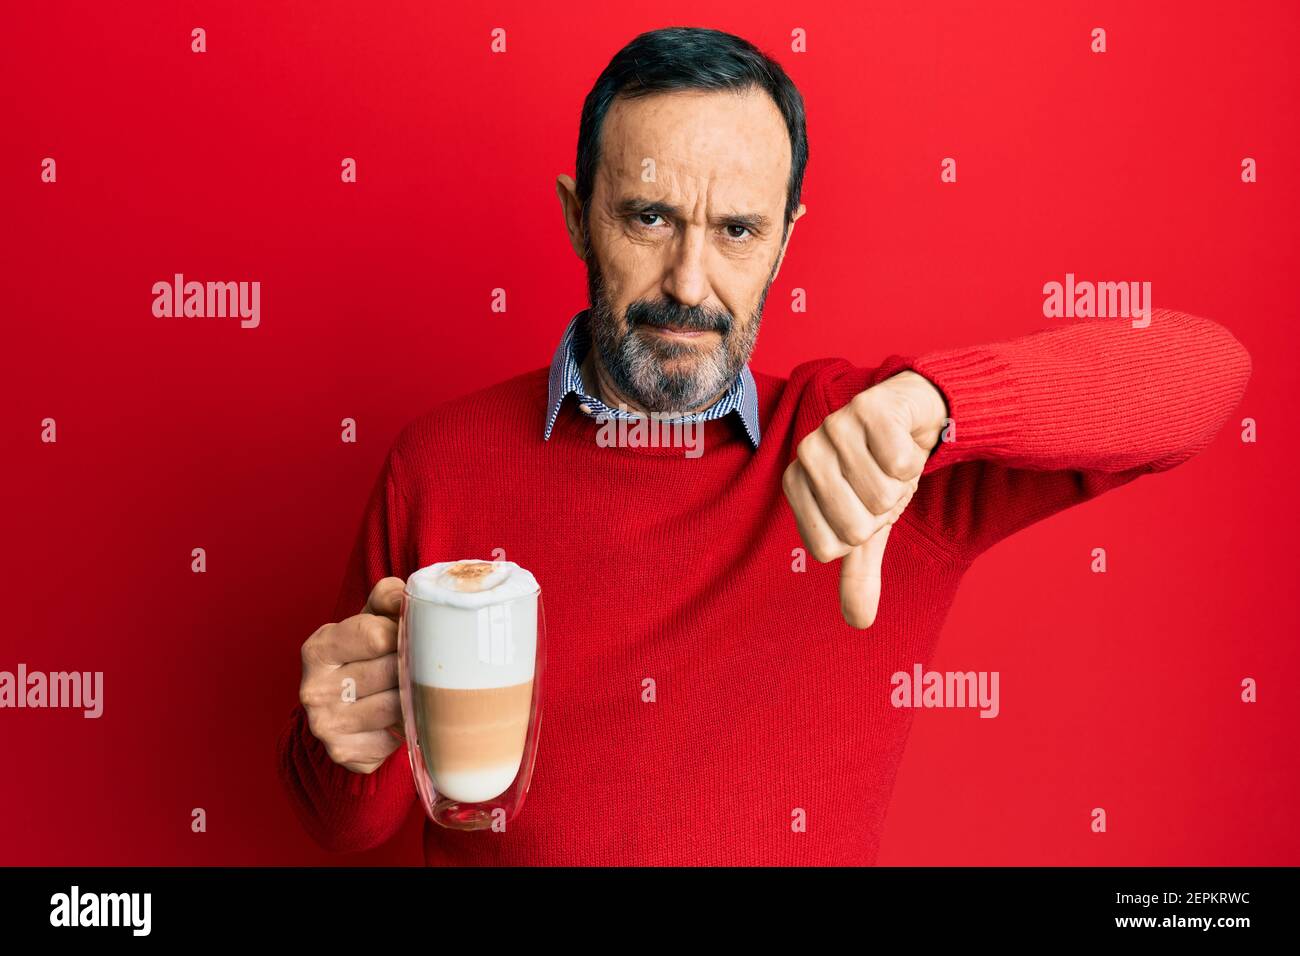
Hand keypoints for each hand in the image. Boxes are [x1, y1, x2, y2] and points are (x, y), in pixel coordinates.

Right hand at [299, 577, 406, 772]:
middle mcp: (314, 690)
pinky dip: (406, 728)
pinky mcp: (345, 754)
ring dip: (413, 696)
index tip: (405, 636)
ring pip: (397, 706)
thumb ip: (387, 597)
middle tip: (416, 663)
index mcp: (318, 649)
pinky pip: (395, 738)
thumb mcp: (371, 617)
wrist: (345, 703)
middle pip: (391, 672)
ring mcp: (326, 726)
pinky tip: (399, 716)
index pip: (377, 637)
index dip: (402, 634)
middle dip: (411, 665)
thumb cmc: (366, 651)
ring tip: (411, 688)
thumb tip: (404, 596)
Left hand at [782, 370, 946, 627]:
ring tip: (890, 462)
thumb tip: (858, 622)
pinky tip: (903, 439)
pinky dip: (912, 457)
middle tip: (881, 484)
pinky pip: (899, 461)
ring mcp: (833, 427)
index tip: (863, 507)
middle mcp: (806, 454)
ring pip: (881, 495)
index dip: (860, 533)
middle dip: (882, 511)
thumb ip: (859, 571)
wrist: (912, 417)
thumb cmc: (881, 471)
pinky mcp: (868, 407)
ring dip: (900, 483)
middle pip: (855, 526)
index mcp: (795, 485)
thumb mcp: (871, 526)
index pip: (829, 548)